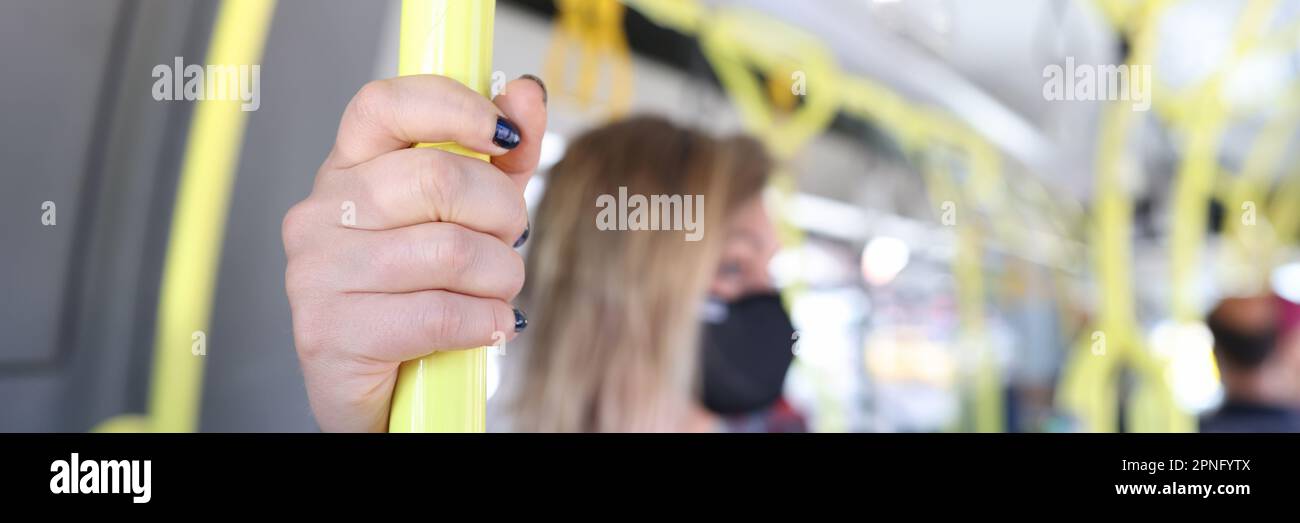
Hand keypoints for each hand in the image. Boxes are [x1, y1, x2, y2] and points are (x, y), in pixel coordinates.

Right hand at [282, 75, 546, 431]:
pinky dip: (485, 322)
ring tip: (498, 293)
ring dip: (501, 277)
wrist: (386, 394)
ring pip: (449, 251)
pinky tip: (489, 326)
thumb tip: (526, 93)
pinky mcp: (330, 333)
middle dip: (501, 213)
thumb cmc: (423, 296)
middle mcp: (322, 213)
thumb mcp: (468, 218)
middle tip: (510, 240)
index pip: (386, 104)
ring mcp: (317, 272)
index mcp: (348, 169)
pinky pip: (438, 314)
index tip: (505, 137)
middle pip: (437, 179)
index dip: (455, 109)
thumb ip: (499, 158)